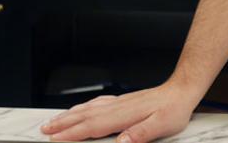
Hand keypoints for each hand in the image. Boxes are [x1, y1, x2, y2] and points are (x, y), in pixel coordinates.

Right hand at [39, 80, 200, 142]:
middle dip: (63, 123)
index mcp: (124, 115)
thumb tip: (122, 142)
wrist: (182, 89)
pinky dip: (83, 107)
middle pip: (85, 115)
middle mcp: (118, 106)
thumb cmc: (174, 108)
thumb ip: (141, 134)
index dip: (73, 133)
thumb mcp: (162, 125)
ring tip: (55, 120)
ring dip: (69, 114)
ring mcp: (119, 102)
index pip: (93, 126)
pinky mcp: (123, 101)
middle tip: (45, 129)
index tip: (56, 138)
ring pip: (88, 108)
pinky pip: (97, 103)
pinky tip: (80, 109)